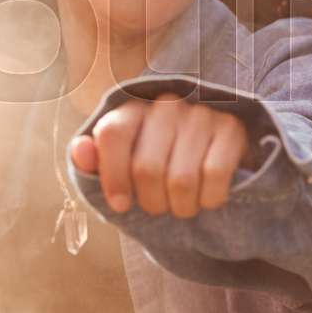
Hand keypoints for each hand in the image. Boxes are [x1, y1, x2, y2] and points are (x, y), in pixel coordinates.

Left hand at [69, 94, 247, 217]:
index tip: (120, 205)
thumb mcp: (121, 165)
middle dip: (151, 202)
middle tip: (158, 208)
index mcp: (132, 109)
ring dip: (181, 206)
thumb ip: (95, 161)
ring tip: (182, 206)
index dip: (113, 177)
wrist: (212, 155)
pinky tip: (207, 197)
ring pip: (181, 179)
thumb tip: (80, 150)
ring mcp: (201, 114)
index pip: (113, 134)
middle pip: (147, 167)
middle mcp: (166, 104)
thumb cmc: (158, 162)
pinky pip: (215, 175)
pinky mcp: (231, 128)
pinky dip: (209, 199)